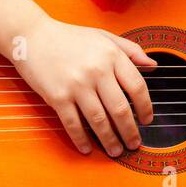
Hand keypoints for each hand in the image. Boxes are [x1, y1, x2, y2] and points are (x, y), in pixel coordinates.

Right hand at [14, 14, 157, 155]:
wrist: (32, 36)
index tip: (147, 120)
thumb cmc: (69, 37)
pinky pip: (73, 124)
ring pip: (99, 121)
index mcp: (111, 55)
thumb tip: (153, 66)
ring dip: (110, 140)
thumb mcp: (104, 37)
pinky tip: (87, 148)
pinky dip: (81, 140)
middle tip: (134, 143)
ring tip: (116, 151)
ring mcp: (76, 85)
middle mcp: (96, 71)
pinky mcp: (57, 96)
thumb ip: (131, 50)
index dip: (145, 107)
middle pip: (120, 109)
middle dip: (130, 131)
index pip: (137, 86)